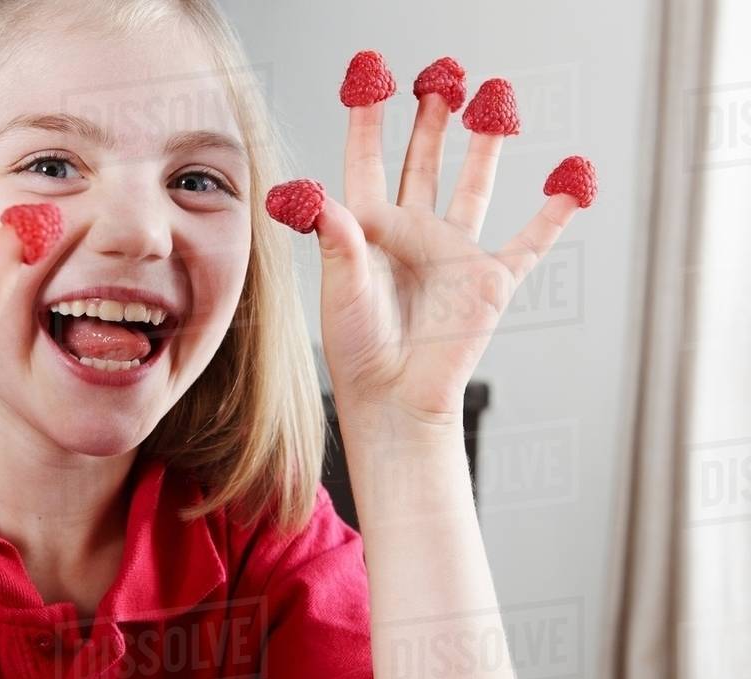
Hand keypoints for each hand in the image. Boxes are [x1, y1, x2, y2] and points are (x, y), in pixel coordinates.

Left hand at [290, 91, 585, 426]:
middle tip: (443, 76)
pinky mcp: (491, 280)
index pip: (368, 161)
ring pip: (474, 184)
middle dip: (432, 118)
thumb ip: (335, 239)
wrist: (396, 400)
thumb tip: (309, 194)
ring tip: (493, 98)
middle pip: (423, 161)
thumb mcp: (341, 289)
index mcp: (370, 230)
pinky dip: (554, 212)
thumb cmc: (358, 350)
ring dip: (484, 144)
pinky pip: (530, 240)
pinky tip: (572, 179)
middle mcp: (413, 233)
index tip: (369, 76)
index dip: (369, 119)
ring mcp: (455, 253)